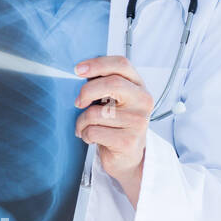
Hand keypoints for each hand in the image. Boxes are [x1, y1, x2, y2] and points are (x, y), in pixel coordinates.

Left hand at [73, 55, 150, 201]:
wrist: (127, 156)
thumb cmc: (115, 123)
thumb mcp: (113, 99)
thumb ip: (103, 84)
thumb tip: (78, 72)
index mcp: (138, 86)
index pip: (121, 64)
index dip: (97, 64)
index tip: (77, 70)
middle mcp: (143, 101)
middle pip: (112, 84)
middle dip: (87, 91)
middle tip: (78, 103)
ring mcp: (138, 121)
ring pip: (96, 112)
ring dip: (82, 121)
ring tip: (86, 126)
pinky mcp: (128, 141)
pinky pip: (93, 131)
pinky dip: (85, 135)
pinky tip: (91, 138)